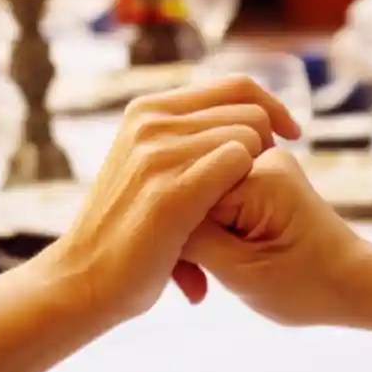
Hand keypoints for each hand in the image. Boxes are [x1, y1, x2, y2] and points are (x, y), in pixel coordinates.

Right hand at [34, 77, 301, 328]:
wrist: (82, 285)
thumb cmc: (129, 235)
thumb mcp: (148, 168)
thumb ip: (184, 140)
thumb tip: (239, 118)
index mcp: (149, 110)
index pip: (237, 86)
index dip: (273, 109)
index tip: (289, 140)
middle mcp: (151, 121)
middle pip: (251, 113)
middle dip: (264, 153)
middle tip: (244, 206)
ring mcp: (157, 152)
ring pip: (250, 139)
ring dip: (251, 184)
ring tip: (224, 233)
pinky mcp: (169, 190)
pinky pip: (238, 161)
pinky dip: (244, 195)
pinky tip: (226, 239)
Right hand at [184, 148, 371, 327]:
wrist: (354, 285)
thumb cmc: (304, 287)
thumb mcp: (239, 272)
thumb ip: (190, 235)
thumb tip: (148, 204)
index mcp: (259, 176)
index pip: (187, 188)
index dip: (178, 234)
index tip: (192, 277)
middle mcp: (262, 156)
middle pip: (190, 183)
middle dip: (186, 232)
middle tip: (198, 282)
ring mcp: (262, 163)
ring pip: (199, 190)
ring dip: (197, 234)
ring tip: (210, 276)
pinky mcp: (260, 177)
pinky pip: (216, 194)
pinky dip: (212, 231)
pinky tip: (220, 264)